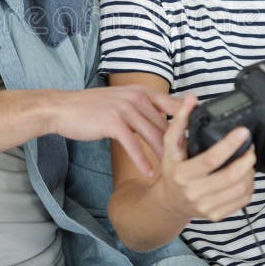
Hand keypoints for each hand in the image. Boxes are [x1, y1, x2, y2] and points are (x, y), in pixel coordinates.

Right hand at [49, 85, 182, 176]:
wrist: (63, 108)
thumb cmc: (92, 107)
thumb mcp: (121, 100)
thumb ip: (142, 108)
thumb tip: (163, 121)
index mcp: (141, 91)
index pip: (173, 104)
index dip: (188, 120)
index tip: (201, 136)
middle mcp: (136, 97)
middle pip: (165, 124)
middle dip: (178, 144)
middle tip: (189, 161)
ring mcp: (125, 109)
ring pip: (153, 135)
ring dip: (165, 155)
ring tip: (174, 171)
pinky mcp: (113, 123)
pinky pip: (133, 146)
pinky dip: (143, 161)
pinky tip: (150, 173)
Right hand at [157, 94, 255, 221]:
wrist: (170, 201)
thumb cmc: (172, 170)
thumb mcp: (170, 145)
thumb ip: (180, 120)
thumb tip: (191, 99)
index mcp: (182, 174)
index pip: (211, 159)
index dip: (230, 145)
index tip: (242, 132)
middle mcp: (194, 192)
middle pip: (230, 177)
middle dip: (247, 160)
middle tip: (250, 148)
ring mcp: (206, 206)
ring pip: (239, 189)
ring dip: (249, 172)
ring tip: (247, 161)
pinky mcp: (216, 215)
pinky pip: (241, 201)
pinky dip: (249, 187)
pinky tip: (244, 176)